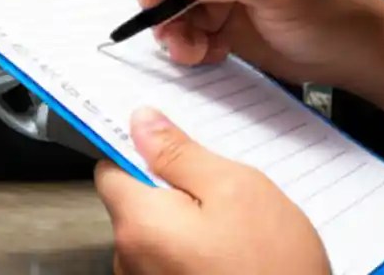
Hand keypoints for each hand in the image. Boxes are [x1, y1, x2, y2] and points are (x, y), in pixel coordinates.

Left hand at [95, 108, 328, 274]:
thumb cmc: (274, 267)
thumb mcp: (235, 189)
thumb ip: (179, 154)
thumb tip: (141, 122)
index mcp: (137, 223)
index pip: (110, 171)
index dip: (139, 154)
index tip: (169, 150)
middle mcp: (129, 260)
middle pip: (134, 206)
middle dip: (171, 194)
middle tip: (221, 196)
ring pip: (155, 237)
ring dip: (185, 228)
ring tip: (234, 235)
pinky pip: (169, 263)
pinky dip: (192, 256)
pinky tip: (231, 259)